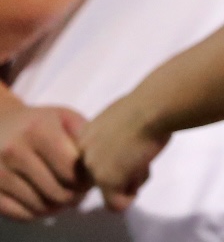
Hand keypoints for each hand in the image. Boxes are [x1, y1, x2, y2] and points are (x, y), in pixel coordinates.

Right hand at [0, 99, 87, 219]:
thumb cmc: (38, 122)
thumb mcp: (63, 117)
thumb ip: (85, 135)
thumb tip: (100, 163)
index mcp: (38, 130)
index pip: (71, 170)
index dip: (87, 179)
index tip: (91, 178)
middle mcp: (14, 152)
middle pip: (57, 192)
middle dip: (76, 195)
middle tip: (81, 190)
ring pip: (40, 205)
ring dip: (59, 206)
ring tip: (67, 195)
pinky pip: (20, 214)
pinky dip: (38, 212)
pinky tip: (47, 201)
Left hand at [75, 93, 167, 213]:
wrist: (155, 106)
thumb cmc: (149, 103)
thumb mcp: (122, 116)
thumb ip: (114, 134)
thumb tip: (124, 151)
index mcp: (85, 135)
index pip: (94, 160)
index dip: (118, 157)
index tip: (132, 143)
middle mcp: (82, 153)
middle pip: (100, 177)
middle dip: (123, 171)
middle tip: (141, 152)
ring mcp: (92, 168)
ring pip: (110, 190)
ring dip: (131, 179)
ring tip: (145, 157)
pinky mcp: (106, 181)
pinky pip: (116, 204)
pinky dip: (131, 196)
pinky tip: (143, 173)